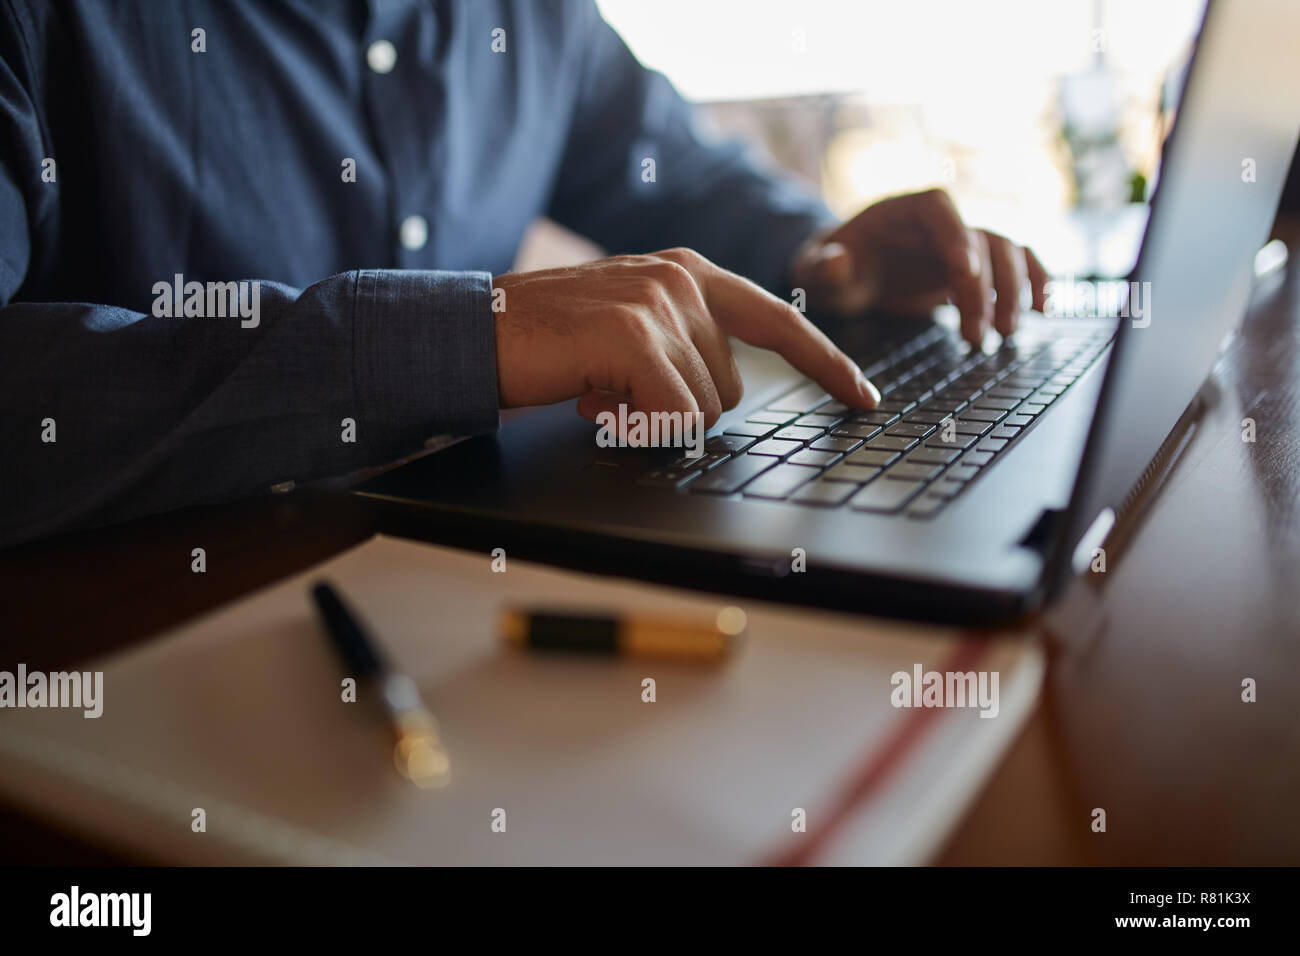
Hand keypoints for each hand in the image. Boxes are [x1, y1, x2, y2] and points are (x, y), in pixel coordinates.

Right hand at [492, 247, 880, 427]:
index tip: (863, 398)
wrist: (475, 333)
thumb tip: (718, 398)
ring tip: (595, 388)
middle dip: (677, 409)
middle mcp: (683, 278)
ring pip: (702, 410)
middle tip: (613, 390)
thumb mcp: (630, 327)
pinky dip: (630, 426)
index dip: (826, 363)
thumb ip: (683, 341)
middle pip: (733, 390)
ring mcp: (661, 302)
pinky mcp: (635, 335)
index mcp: (689, 273)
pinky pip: (670, 417)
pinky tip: (588, 398)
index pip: (781, 321)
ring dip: (647, 418)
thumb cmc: (549, 343)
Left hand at [791, 188, 1049, 346]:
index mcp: (903, 210)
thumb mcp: (815, 269)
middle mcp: (941, 221)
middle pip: (980, 238)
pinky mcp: (974, 267)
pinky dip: (1034, 282)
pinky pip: (1015, 266)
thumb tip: (838, 262)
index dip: (956, 235)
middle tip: (978, 333)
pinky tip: (1044, 311)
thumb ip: (823, 267)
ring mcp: (962, 242)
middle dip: (985, 286)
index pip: (938, 209)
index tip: (964, 271)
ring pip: (1005, 253)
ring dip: (1012, 292)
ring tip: (1002, 335)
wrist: (844, 273)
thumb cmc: (829, 268)